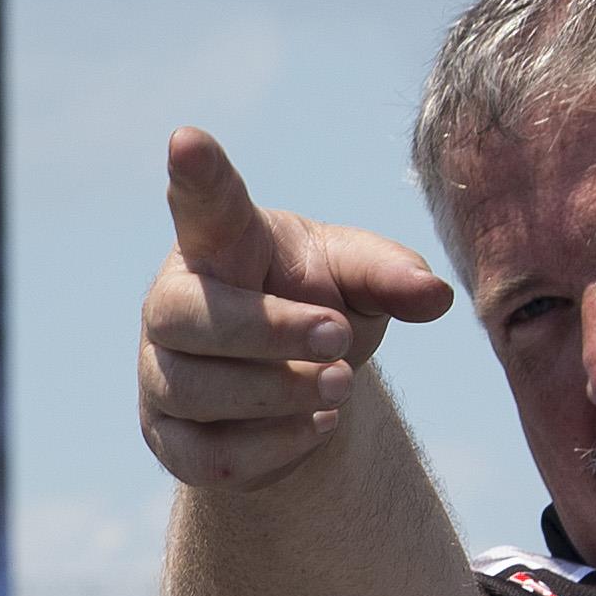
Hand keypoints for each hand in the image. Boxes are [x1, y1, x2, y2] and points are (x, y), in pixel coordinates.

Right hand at [137, 127, 457, 491]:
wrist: (296, 386)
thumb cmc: (318, 304)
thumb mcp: (358, 278)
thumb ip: (391, 275)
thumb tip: (435, 296)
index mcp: (220, 245)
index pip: (202, 205)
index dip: (196, 176)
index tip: (187, 140)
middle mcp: (172, 303)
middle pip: (190, 316)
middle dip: (268, 330)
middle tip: (340, 336)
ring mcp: (160, 372)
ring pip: (196, 390)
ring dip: (278, 392)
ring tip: (341, 387)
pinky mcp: (167, 437)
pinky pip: (206, 456)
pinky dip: (269, 447)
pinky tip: (315, 426)